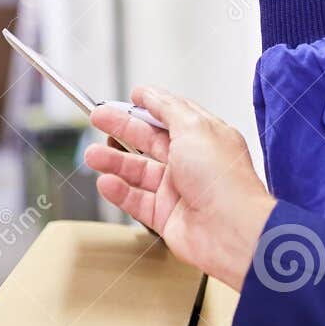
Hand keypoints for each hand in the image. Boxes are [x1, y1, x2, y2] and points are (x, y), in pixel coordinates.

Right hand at [84, 87, 276, 289]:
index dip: (150, 106)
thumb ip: (169, 109)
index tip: (129, 98)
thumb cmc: (224, 181)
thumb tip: (151, 94)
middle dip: (122, 128)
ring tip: (93, 154)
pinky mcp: (167, 217)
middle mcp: (193, 163)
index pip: (173, 116)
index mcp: (206, 138)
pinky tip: (106, 182)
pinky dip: (119, 191)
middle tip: (98, 118)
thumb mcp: (194, 128)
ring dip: (114, 162)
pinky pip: (136, 200)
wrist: (231, 231)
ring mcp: (179, 191)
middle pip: (150, 140)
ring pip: (139, 172)